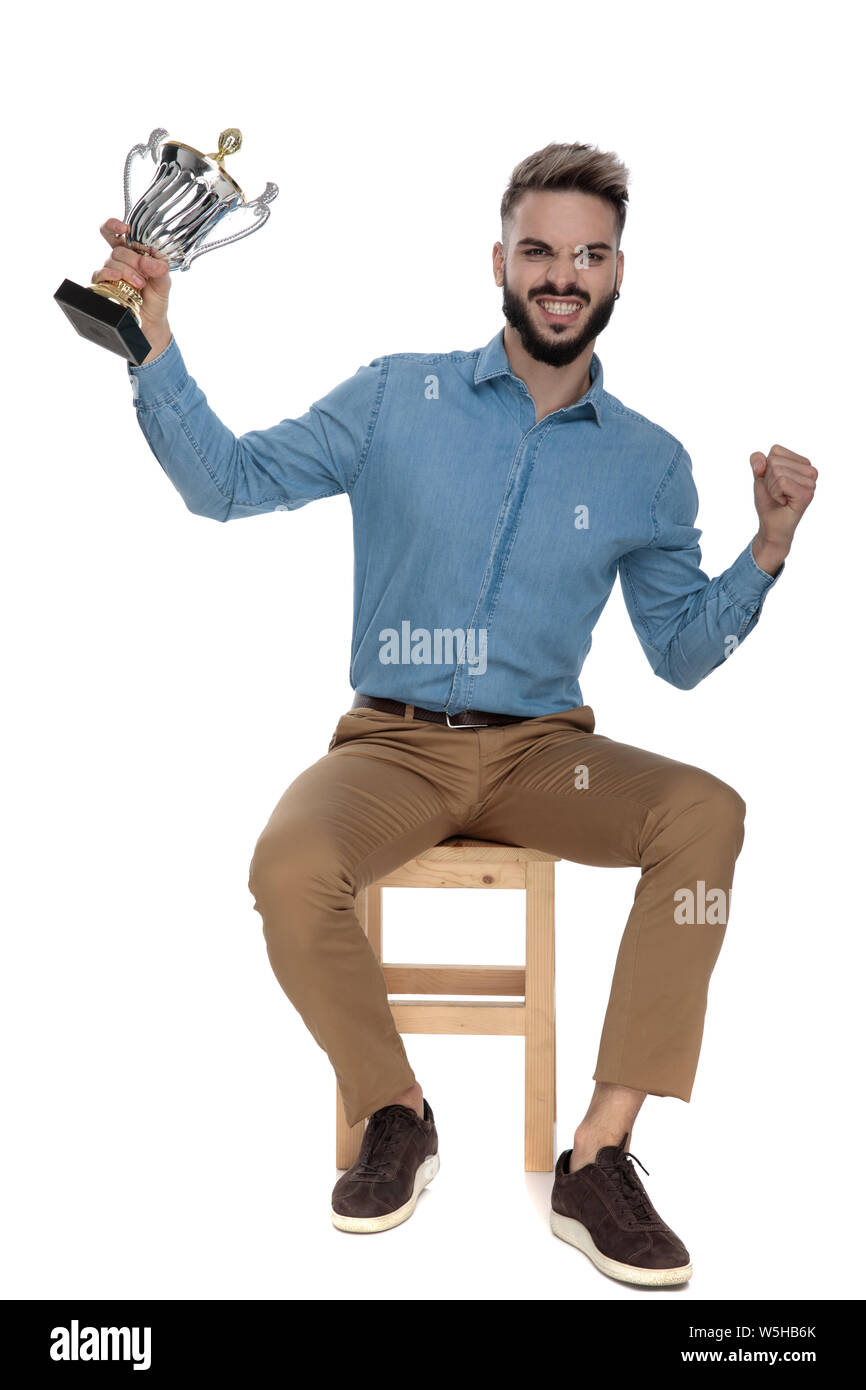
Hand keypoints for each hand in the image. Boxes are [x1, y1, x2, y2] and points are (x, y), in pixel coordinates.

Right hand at [93, 217, 171, 359]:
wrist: (150, 322)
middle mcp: (120, 259)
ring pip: (110, 261)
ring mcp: (110, 272)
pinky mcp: (103, 285)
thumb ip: (160, 269)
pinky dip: (109, 274)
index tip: (123, 228)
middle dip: (132, 260)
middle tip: (144, 274)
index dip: (114, 225)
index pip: (117, 231)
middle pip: (117, 249)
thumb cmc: (156, 298)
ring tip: (139, 284)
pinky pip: (99, 274)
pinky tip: (117, 279)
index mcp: (134, 252)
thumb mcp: (165, 282)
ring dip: (126, 271)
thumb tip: (146, 261)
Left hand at [750, 444, 817, 556]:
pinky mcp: (807, 493)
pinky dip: (775, 494)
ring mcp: (811, 482)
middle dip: (768, 479)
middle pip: (775, 461)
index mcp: (802, 462)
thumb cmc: (769, 501)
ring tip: (782, 498)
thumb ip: (757, 461)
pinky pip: (781, 483)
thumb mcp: (760, 477)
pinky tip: (784, 502)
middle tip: (778, 493)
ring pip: (778, 472)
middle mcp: (810, 470)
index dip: (767, 468)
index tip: (774, 483)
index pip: (775, 451)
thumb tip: (760, 463)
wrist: (771, 525)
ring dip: (772, 488)